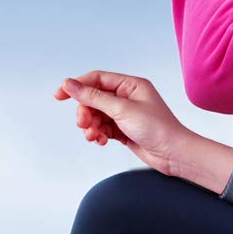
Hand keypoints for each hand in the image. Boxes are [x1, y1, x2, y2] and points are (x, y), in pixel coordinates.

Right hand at [54, 70, 192, 176]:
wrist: (174, 154)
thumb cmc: (156, 128)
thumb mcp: (122, 110)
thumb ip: (94, 97)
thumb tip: (70, 84)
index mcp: (131, 84)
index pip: (97, 79)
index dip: (77, 85)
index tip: (58, 95)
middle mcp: (128, 96)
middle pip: (94, 99)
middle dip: (85, 112)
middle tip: (83, 125)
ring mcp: (125, 114)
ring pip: (96, 115)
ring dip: (91, 126)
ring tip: (94, 136)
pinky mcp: (124, 129)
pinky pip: (102, 127)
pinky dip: (98, 134)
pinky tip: (102, 141)